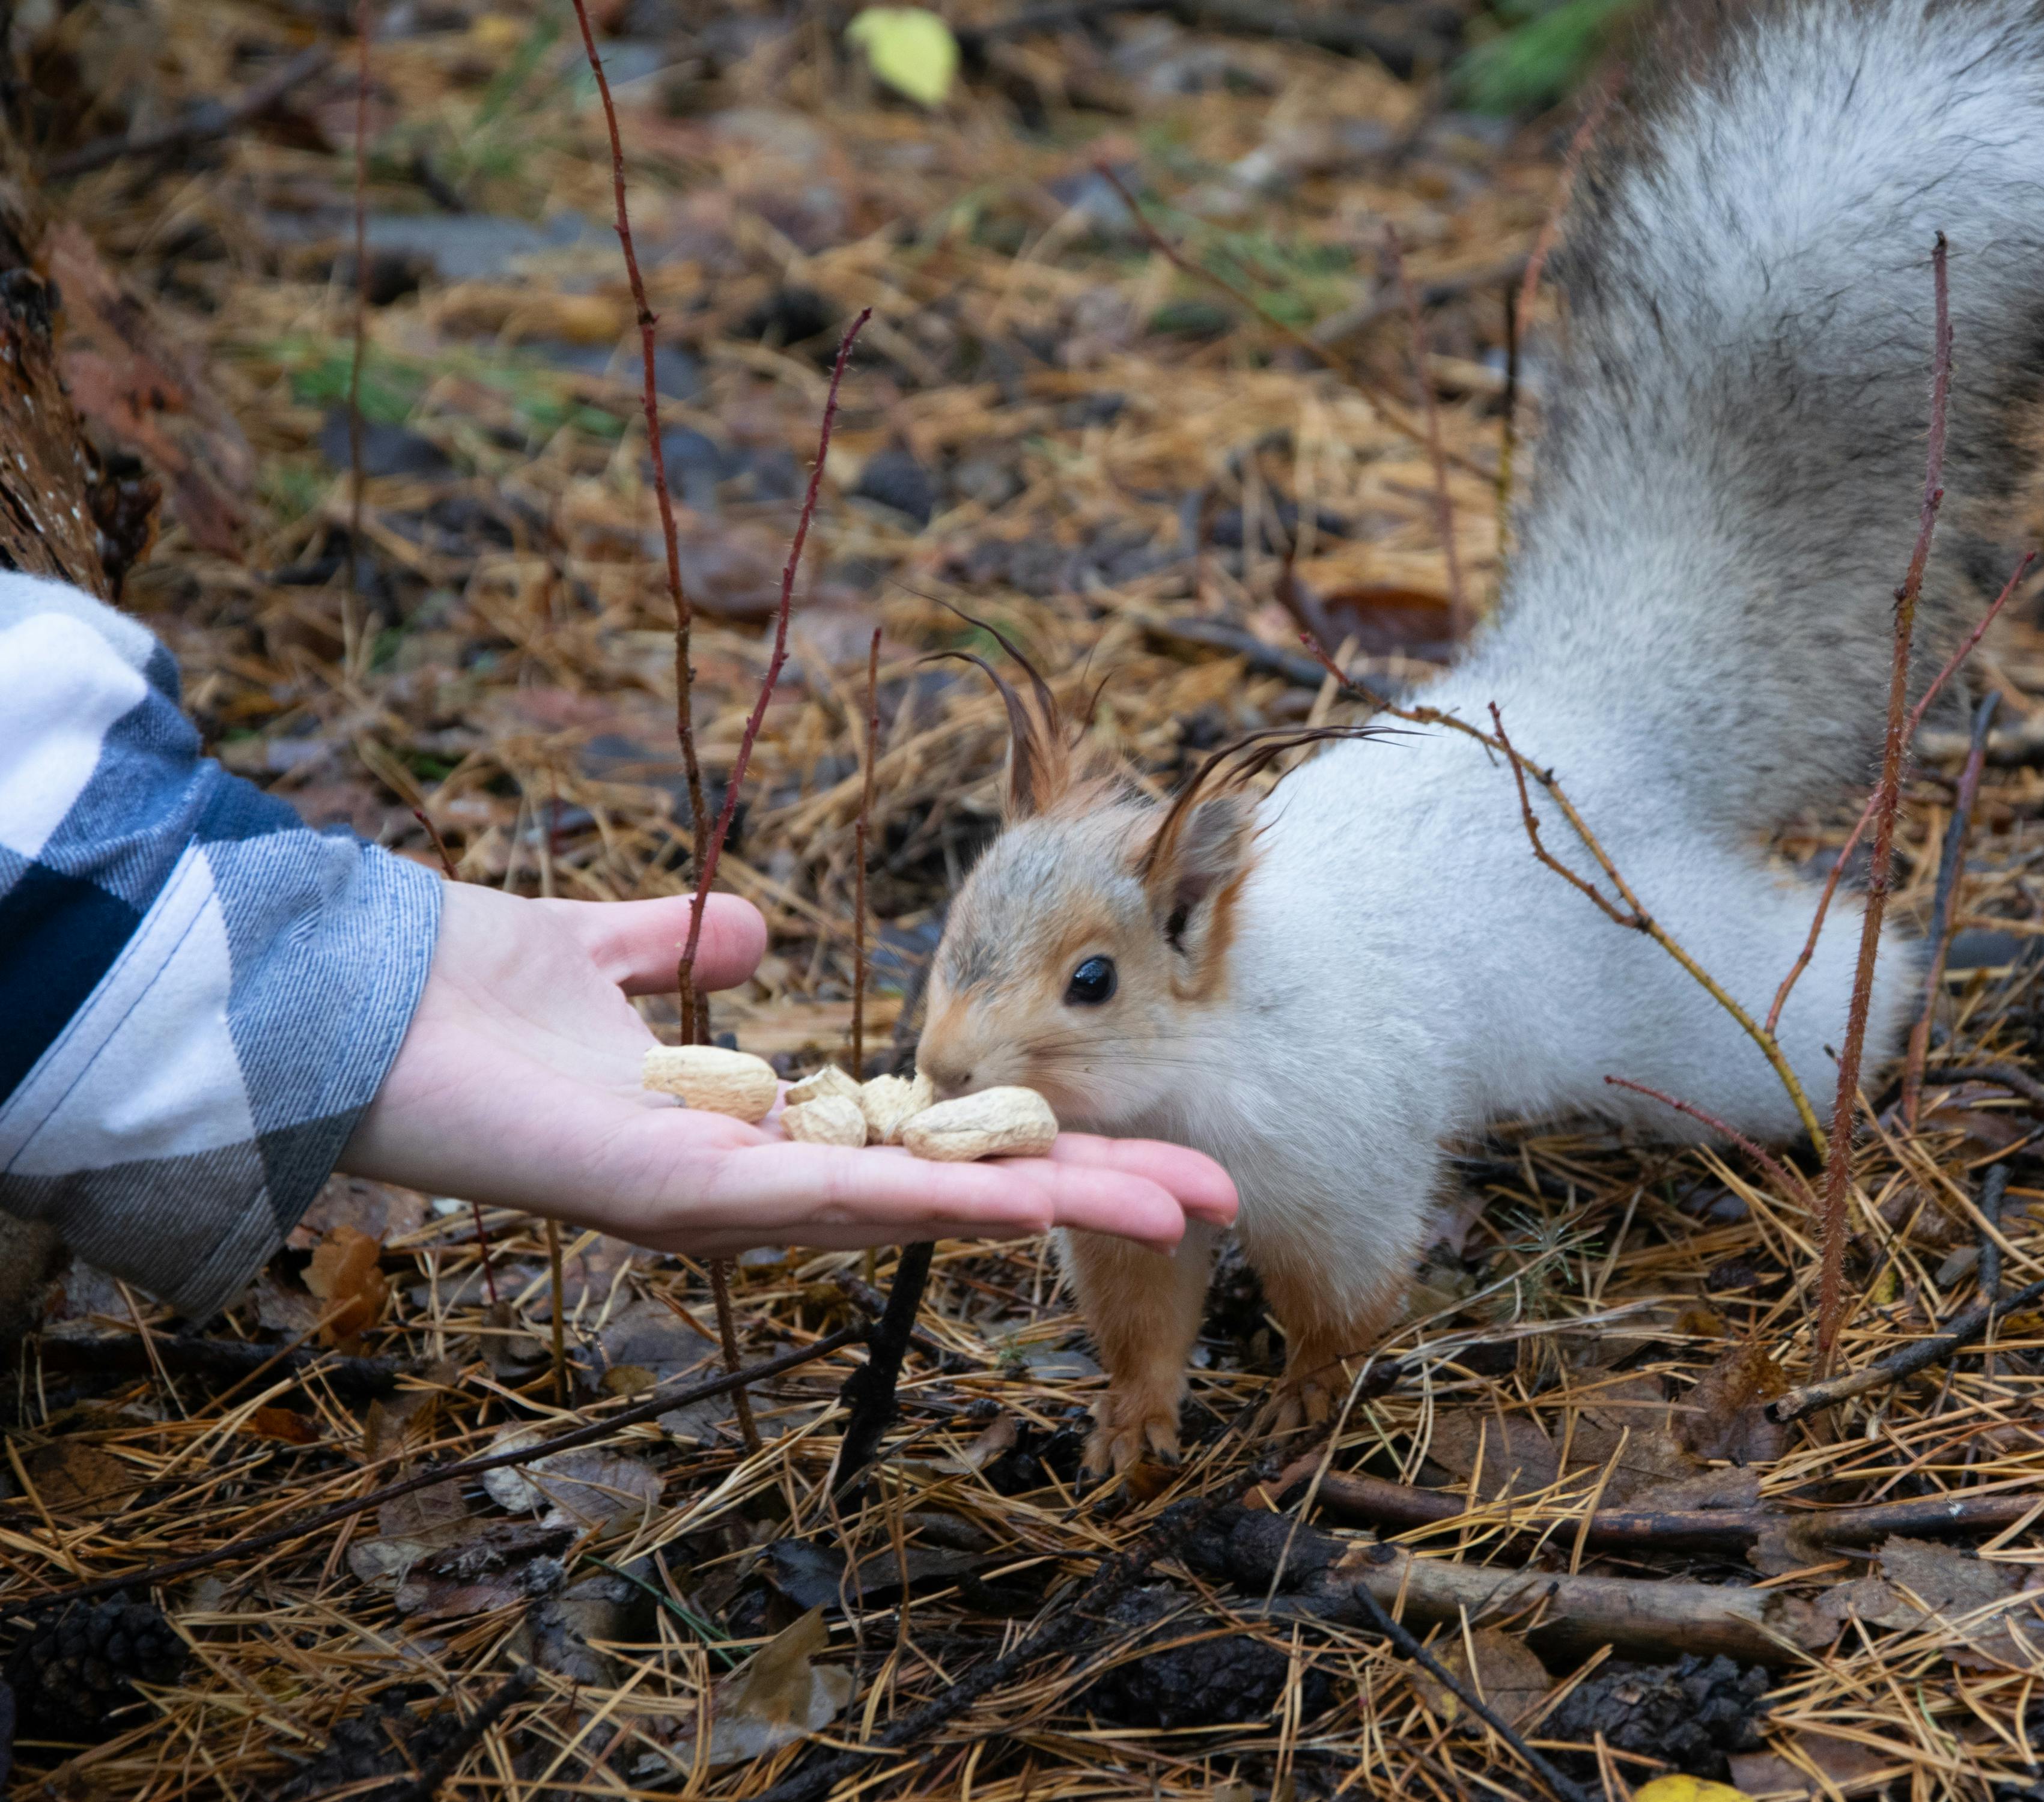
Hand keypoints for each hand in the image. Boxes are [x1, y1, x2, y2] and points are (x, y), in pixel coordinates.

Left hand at [340, 883, 1237, 1254]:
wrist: (346, 1004)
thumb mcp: (602, 950)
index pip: (921, 1147)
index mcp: (748, 1132)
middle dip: (1087, 1194)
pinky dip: (941, 1202)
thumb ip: (678, 945)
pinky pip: (839, 1199)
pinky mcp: (687, 1202)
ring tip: (1182, 1204)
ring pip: (927, 1210)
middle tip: (1217, 1195)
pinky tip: (1036, 1199)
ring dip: (1058, 1207)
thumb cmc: (455, 990)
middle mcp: (753, 1187)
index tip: (1134, 1143)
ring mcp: (727, 1205)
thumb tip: (757, 933)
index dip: (1032, 1149)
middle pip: (954, 1194)